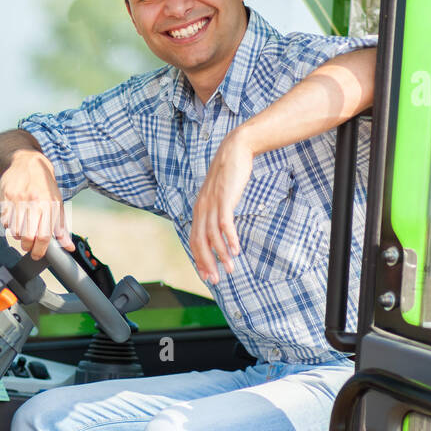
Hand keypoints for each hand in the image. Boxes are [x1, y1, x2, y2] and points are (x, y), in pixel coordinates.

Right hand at [0, 150, 73, 260]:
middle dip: (28, 246)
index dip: (40, 250)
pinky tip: (15, 220)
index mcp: (48, 205)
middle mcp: (32, 203)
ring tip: (23, 230)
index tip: (37, 255)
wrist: (28, 162)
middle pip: (27, 237)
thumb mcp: (57, 204)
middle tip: (29, 245)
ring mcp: (17, 201)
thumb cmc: (45, 185)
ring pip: (14, 231)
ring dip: (18, 236)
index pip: (43, 236)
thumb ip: (61, 227)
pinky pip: (5, 222)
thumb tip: (68, 247)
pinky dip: (9, 226)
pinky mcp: (5, 198)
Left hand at [189, 131, 253, 284]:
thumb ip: (217, 212)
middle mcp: (201, 209)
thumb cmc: (229, 175)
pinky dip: (229, 239)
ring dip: (221, 255)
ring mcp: (212, 204)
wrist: (235, 150)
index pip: (194, 241)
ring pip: (212, 237)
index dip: (199, 260)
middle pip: (200, 242)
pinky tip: (235, 250)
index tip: (207, 276)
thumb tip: (220, 229)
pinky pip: (224, 224)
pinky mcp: (224, 198)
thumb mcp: (219, 196)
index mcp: (198, 210)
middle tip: (216, 280)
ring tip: (230, 269)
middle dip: (207, 264)